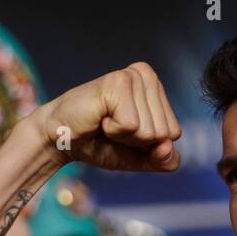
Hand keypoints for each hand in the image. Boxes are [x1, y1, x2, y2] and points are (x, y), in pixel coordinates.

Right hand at [31, 62, 180, 172]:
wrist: (62, 140)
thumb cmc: (100, 143)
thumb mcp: (140, 157)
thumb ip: (164, 160)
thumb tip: (167, 146)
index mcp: (156, 88)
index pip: (174, 133)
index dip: (148, 144)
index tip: (125, 132)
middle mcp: (147, 76)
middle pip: (165, 132)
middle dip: (137, 141)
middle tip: (113, 127)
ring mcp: (133, 76)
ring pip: (150, 130)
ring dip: (125, 136)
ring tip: (106, 122)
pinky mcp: (117, 82)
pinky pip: (132, 126)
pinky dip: (114, 131)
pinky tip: (100, 118)